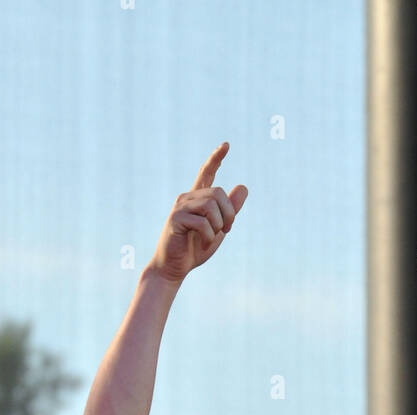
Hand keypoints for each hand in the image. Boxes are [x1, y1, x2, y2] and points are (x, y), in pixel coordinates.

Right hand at [148, 142, 247, 283]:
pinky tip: (204, 243)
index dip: (216, 159)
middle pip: (218, 193)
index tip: (227, 145)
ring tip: (212, 238)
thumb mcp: (218, 229)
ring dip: (219, 225)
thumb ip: (230, 210)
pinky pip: (202, 222)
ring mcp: (180, 207)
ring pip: (211, 206)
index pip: (206, 173)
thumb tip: (243, 187)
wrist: (173, 268)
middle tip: (227, 230)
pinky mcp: (176, 219)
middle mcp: (187, 198)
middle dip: (229, 214)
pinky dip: (209, 236)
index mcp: (197, 199)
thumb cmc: (194, 249)